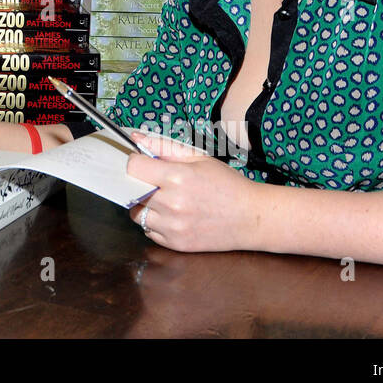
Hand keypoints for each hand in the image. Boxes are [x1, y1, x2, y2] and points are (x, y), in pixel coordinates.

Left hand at [125, 131, 258, 253]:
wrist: (251, 218)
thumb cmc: (227, 184)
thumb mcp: (199, 158)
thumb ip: (164, 147)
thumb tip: (135, 138)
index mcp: (178, 177)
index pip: (133, 167)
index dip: (135, 162)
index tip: (141, 162)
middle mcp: (172, 204)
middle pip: (131, 190)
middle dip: (138, 183)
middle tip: (153, 181)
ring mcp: (172, 227)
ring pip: (136, 213)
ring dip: (144, 204)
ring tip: (163, 199)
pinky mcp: (175, 244)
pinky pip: (148, 230)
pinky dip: (154, 222)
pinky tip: (171, 215)